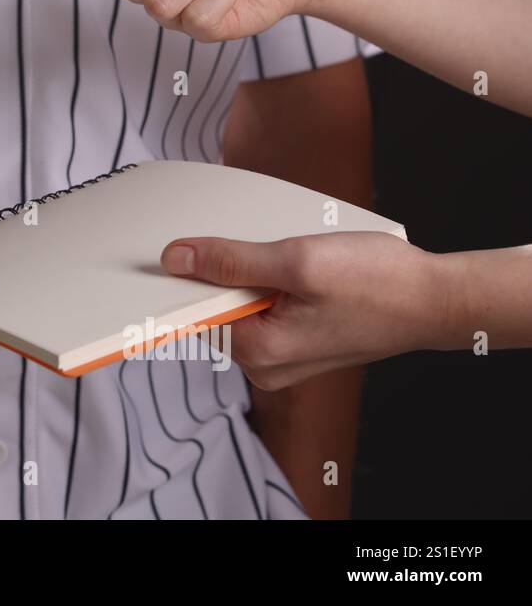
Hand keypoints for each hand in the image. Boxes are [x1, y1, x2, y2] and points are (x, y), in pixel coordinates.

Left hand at [159, 231, 451, 389]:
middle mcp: (265, 364)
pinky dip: (268, 280)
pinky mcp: (296, 340)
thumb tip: (176, 258)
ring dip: (249, 272)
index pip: (192, 314)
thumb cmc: (380, 284)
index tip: (168, 251)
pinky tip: (292, 263)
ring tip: (284, 253)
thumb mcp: (298, 261)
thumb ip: (233, 260)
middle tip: (249, 242)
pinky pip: (263, 306)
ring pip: (239, 303)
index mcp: (258, 352)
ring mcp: (281, 355)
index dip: (179, 279)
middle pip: (214, 308)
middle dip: (220, 270)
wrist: (436, 300)